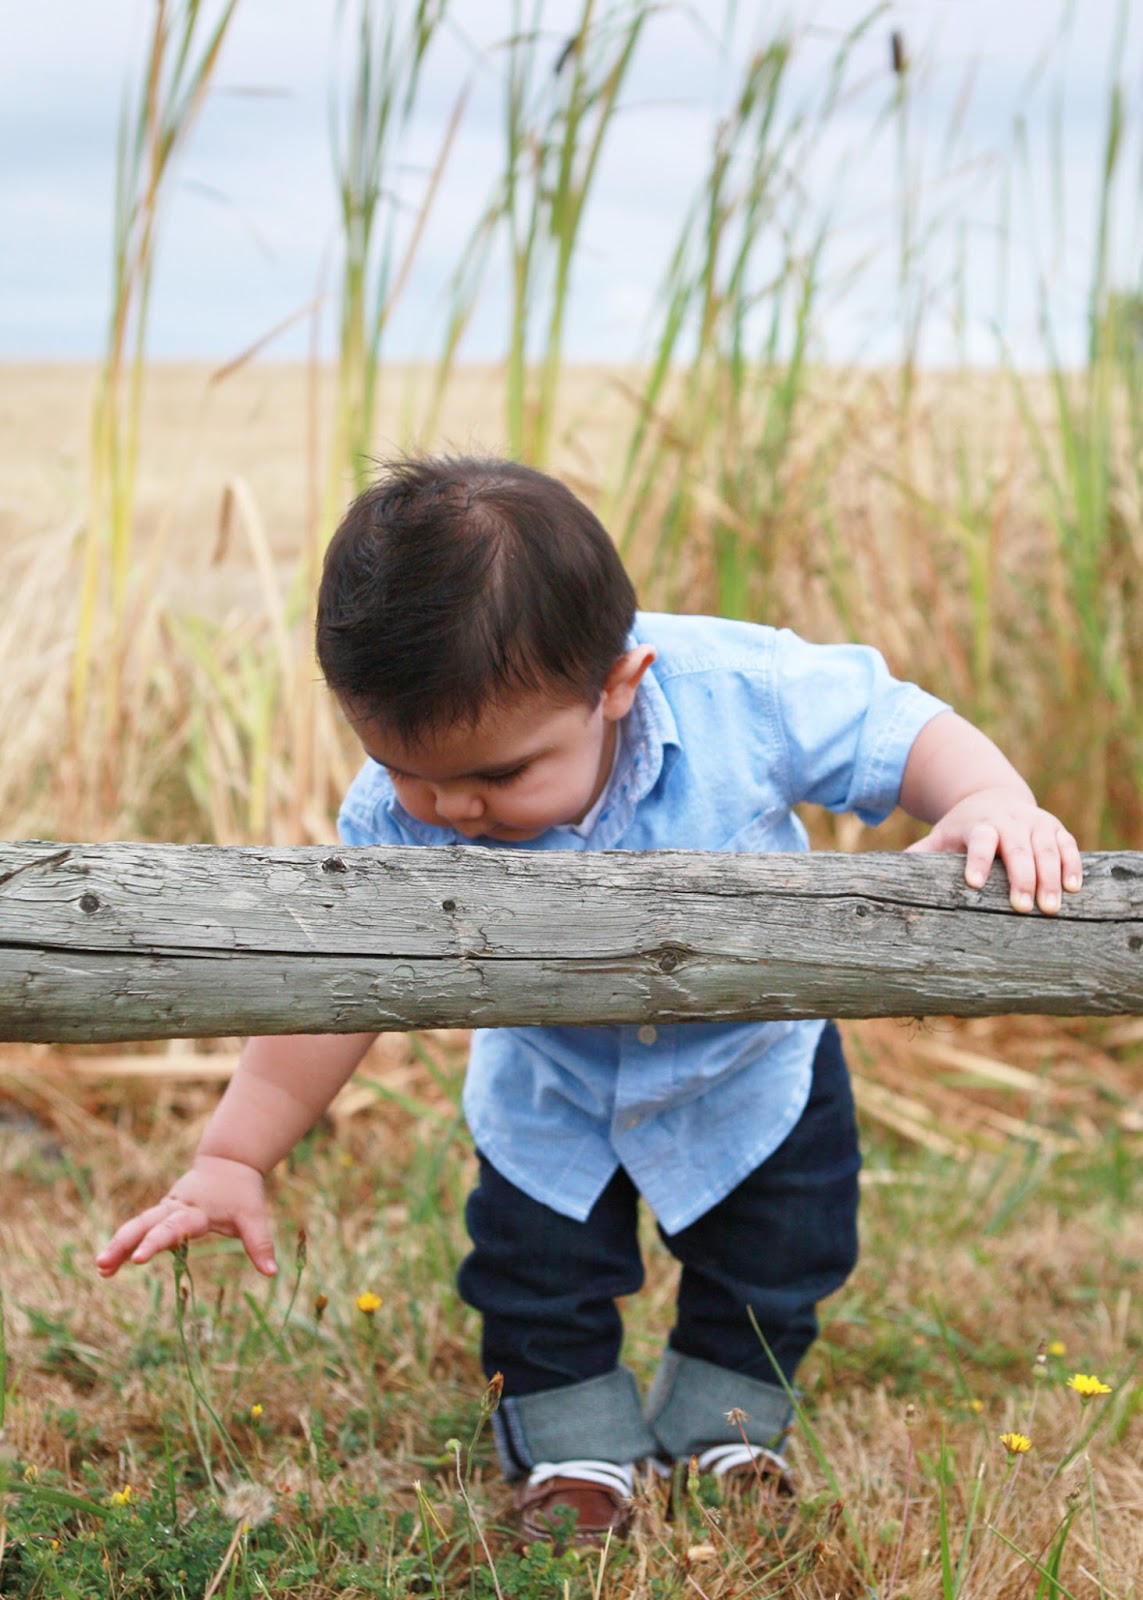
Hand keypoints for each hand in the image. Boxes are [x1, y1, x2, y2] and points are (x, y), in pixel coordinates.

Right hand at [96, 1155, 276, 1277]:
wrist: (228, 1163)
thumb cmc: (241, 1192)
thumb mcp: (253, 1215)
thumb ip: (259, 1242)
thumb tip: (272, 1272)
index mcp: (196, 1210)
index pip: (174, 1228)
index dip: (157, 1242)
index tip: (140, 1259)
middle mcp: (176, 1208)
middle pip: (145, 1224)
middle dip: (125, 1244)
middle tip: (104, 1264)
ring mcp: (166, 1209)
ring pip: (137, 1224)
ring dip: (119, 1244)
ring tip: (100, 1268)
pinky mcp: (162, 1213)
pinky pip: (140, 1227)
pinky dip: (125, 1243)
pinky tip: (110, 1264)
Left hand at [906, 787, 1081, 913]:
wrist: (992, 797)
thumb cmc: (962, 829)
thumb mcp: (939, 837)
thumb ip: (920, 855)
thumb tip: (886, 875)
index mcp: (979, 824)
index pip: (980, 840)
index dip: (978, 860)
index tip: (974, 883)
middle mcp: (1010, 821)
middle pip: (1018, 848)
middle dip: (1021, 877)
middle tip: (1023, 908)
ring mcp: (1035, 823)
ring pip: (1047, 849)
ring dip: (1051, 877)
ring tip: (1051, 908)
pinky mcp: (1055, 828)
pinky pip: (1068, 845)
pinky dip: (1072, 864)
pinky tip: (1074, 888)